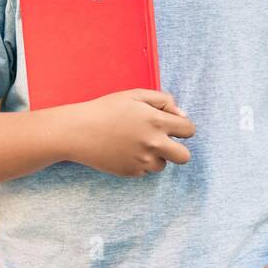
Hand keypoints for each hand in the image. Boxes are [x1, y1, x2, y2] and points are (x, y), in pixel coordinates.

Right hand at [64, 88, 193, 177]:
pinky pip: (145, 171)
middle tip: (164, 141)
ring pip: (164, 165)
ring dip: (157, 156)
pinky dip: (140, 163)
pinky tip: (125, 151)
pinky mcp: (131, 172)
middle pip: (185, 156)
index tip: (172, 125)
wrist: (78, 131)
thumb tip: (182, 115)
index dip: (182, 127)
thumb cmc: (107, 109)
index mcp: (157, 122)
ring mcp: (142, 161)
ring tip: (137, 144)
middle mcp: (153, 144)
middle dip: (179, 149)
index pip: (189, 130)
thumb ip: (164, 101)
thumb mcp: (136, 95)